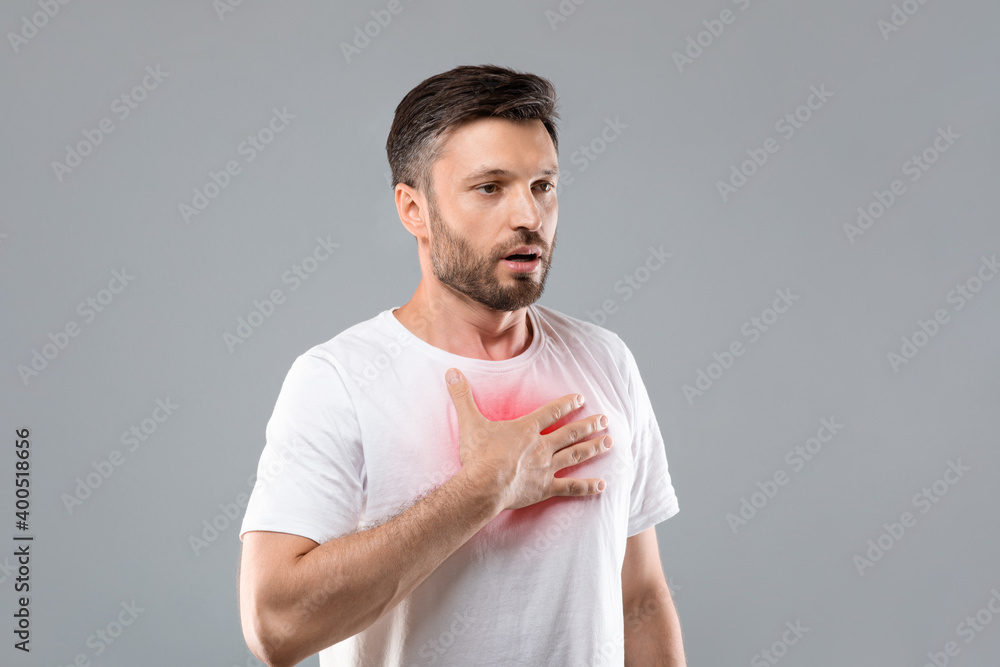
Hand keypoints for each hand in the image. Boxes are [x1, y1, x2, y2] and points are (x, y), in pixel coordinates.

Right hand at [445, 367, 610, 509]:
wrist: (482, 486)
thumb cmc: (477, 455)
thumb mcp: (469, 422)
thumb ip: (462, 396)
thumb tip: (451, 372)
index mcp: (526, 429)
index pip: (552, 412)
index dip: (567, 404)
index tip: (581, 399)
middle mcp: (541, 446)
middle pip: (570, 433)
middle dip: (589, 425)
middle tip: (605, 419)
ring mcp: (546, 468)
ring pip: (576, 455)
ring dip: (594, 447)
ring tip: (609, 442)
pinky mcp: (545, 488)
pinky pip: (570, 487)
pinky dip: (587, 487)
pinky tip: (602, 485)